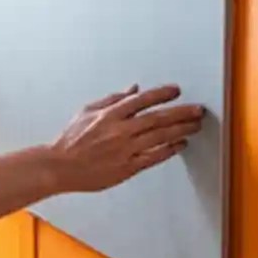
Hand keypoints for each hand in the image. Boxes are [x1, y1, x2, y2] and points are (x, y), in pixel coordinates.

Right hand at [45, 84, 204, 193]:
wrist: (60, 166)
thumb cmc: (71, 139)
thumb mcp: (88, 111)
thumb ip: (113, 99)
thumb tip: (134, 89)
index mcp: (110, 114)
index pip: (142, 100)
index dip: (162, 94)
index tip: (176, 91)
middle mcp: (120, 131)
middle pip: (157, 118)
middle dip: (181, 113)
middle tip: (198, 110)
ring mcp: (125, 150)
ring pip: (159, 137)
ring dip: (181, 130)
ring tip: (195, 125)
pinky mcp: (127, 168)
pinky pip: (153, 158)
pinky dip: (169, 150)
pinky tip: (181, 145)